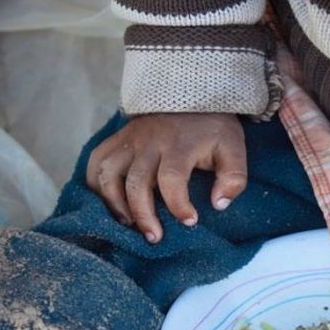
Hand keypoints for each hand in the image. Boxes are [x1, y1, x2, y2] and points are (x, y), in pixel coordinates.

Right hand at [85, 112, 247, 242]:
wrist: (191, 91)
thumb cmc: (212, 128)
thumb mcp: (233, 148)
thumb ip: (233, 177)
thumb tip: (219, 205)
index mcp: (180, 145)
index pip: (172, 178)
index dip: (178, 204)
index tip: (189, 222)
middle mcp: (149, 142)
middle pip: (136, 182)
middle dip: (143, 215)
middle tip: (154, 237)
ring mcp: (130, 140)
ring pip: (108, 173)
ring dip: (114, 203)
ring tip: (129, 224)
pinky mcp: (118, 139)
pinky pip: (96, 161)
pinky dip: (96, 185)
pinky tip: (109, 203)